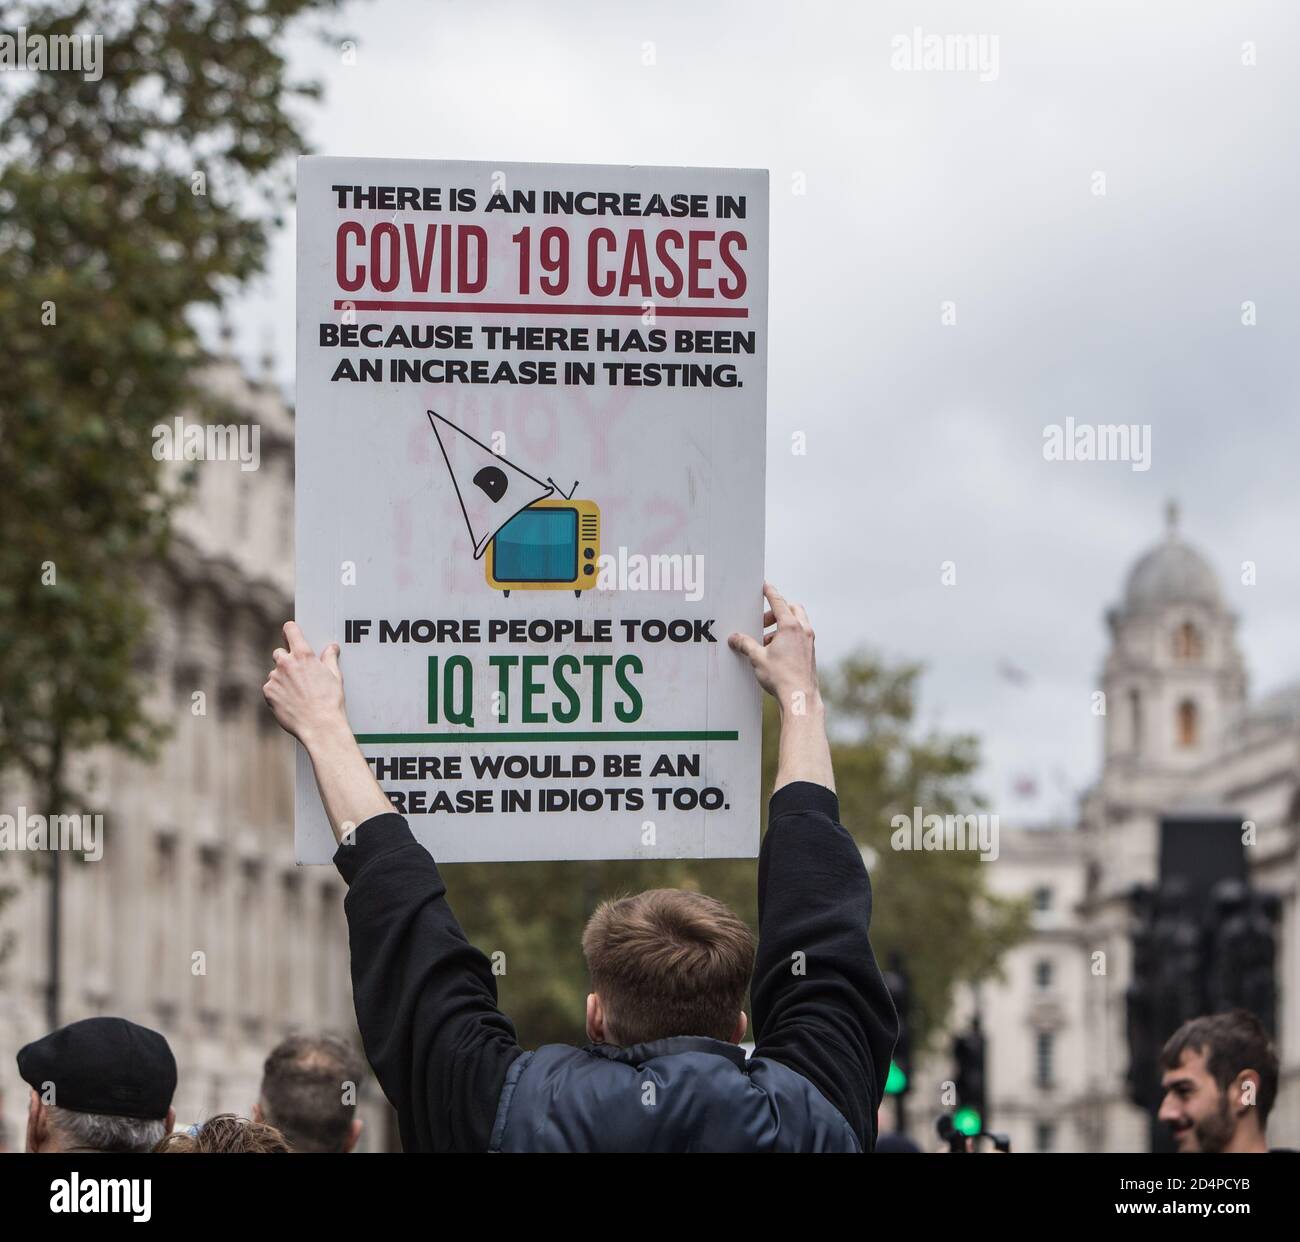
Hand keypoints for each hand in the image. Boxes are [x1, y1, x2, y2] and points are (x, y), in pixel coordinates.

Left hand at [262, 621, 347, 745]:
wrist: (319, 725)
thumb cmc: (330, 702)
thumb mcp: (335, 676)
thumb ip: (330, 659)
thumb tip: (331, 648)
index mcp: (304, 655)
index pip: (291, 630)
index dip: (290, 631)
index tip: (290, 633)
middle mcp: (286, 663)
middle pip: (279, 652)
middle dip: (287, 660)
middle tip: (298, 673)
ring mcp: (275, 678)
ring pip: (275, 673)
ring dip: (282, 679)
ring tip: (297, 694)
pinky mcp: (268, 692)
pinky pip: (270, 688)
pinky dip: (277, 693)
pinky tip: (290, 702)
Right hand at [728, 582, 821, 714]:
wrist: (800, 697)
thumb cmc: (780, 676)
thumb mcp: (757, 658)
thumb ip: (745, 644)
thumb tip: (734, 638)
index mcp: (790, 626)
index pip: (778, 602)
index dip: (770, 592)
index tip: (765, 585)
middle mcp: (803, 630)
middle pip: (792, 609)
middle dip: (777, 611)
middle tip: (762, 623)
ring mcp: (809, 641)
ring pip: (798, 622)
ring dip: (782, 625)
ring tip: (766, 641)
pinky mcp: (811, 651)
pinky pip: (800, 635)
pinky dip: (789, 636)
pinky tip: (776, 651)